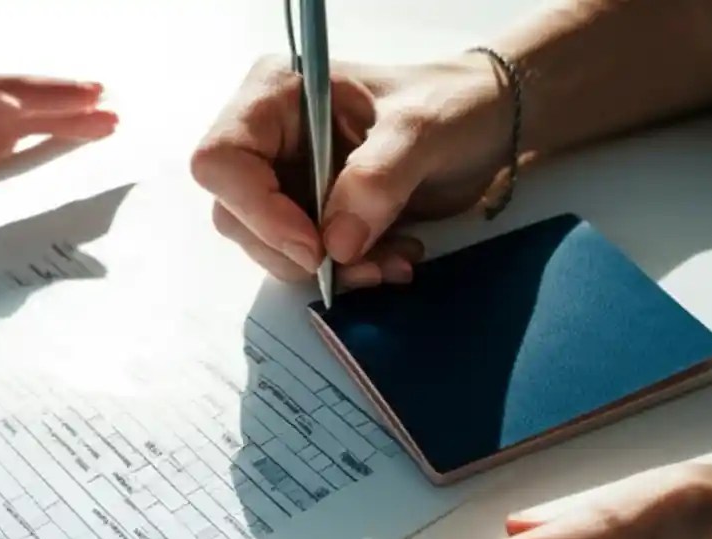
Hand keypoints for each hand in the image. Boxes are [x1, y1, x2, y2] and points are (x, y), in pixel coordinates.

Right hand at [190, 53, 514, 288]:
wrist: (489, 125)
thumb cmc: (454, 104)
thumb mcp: (422, 130)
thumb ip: (376, 179)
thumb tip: (334, 242)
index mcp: (276, 95)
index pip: (221, 160)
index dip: (256, 209)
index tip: (313, 246)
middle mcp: (269, 138)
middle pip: (236, 215)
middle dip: (298, 252)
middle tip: (361, 264)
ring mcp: (287, 179)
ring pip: (270, 247)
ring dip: (329, 269)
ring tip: (390, 260)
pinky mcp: (311, 214)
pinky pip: (307, 259)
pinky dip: (348, 271)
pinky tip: (392, 257)